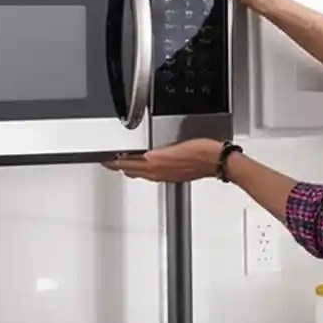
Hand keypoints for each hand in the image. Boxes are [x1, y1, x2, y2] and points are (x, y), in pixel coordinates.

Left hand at [101, 138, 224, 182]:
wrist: (215, 160)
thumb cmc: (201, 151)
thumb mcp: (173, 146)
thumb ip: (156, 151)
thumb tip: (144, 154)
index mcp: (155, 163)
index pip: (127, 163)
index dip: (114, 161)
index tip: (106, 160)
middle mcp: (157, 173)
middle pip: (131, 171)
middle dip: (118, 166)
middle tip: (109, 163)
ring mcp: (164, 177)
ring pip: (140, 174)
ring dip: (130, 169)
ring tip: (123, 165)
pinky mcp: (172, 177)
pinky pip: (151, 175)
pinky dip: (143, 171)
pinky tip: (145, 167)